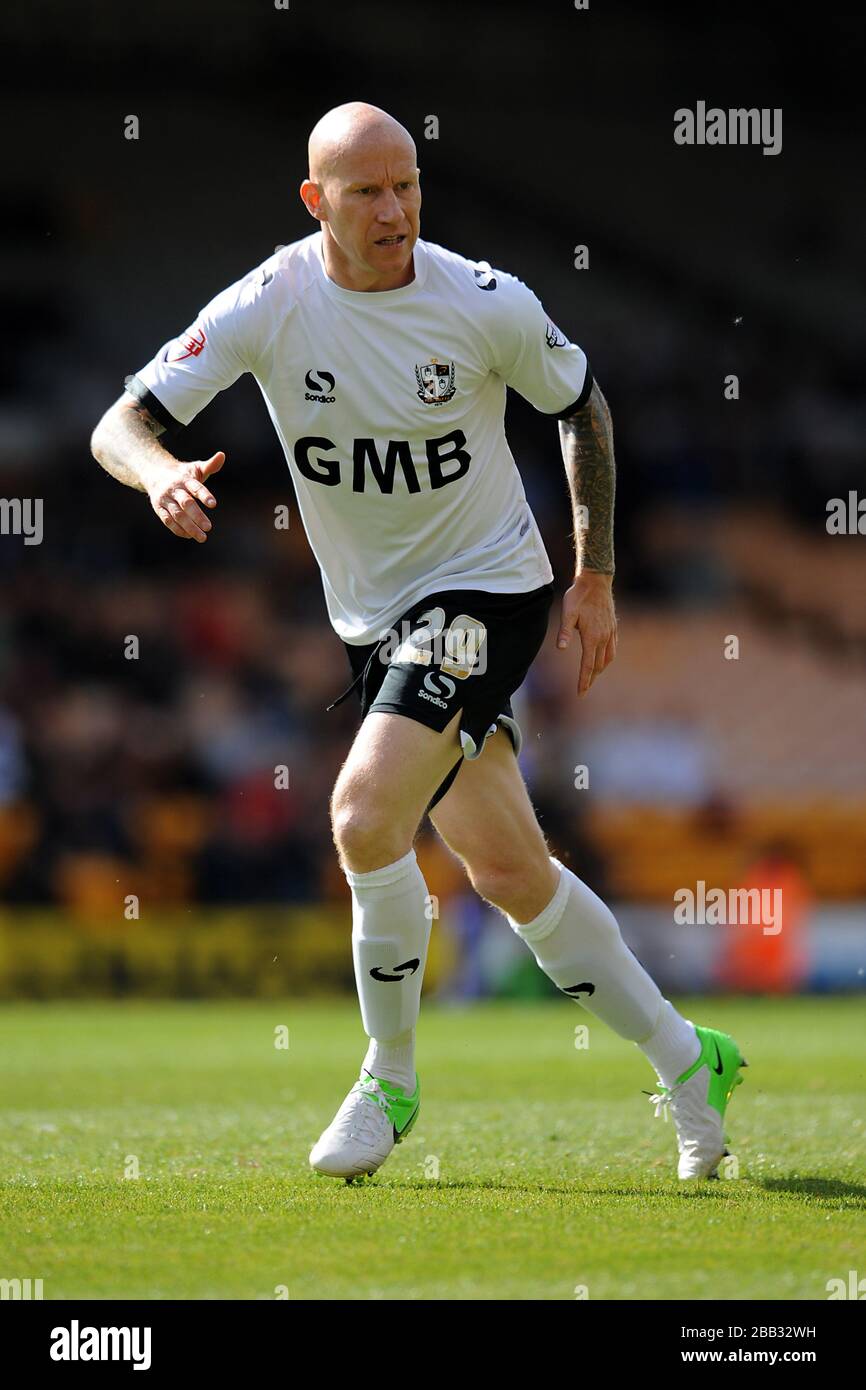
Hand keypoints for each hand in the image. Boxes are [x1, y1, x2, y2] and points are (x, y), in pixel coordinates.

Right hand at [146, 452, 224, 541]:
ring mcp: (165, 499)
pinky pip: (167, 520)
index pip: (195, 487)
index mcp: (185, 479)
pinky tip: (189, 536)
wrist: (155, 473)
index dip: (204, 495)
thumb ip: (210, 465)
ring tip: (203, 537)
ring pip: (177, 515)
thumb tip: (222, 455)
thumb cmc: (182, 473)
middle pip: (186, 503)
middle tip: (209, 527)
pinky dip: (178, 529)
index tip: (213, 504)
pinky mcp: (159, 508)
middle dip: (197, 516)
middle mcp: (174, 489)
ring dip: (189, 527)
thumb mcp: (195, 468)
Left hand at [556, 570, 616, 695]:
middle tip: (584, 690)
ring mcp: (610, 632)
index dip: (584, 681)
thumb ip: (564, 631)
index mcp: (592, 636)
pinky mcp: (613, 627)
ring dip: (600, 670)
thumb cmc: (578, 596)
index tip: (580, 693)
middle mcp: (603, 637)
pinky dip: (607, 658)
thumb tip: (560, 649)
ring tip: (592, 677)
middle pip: (598, 665)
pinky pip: (612, 648)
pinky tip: (603, 659)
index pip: (588, 665)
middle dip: (591, 679)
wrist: (596, 581)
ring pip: (608, 658)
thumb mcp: (567, 612)